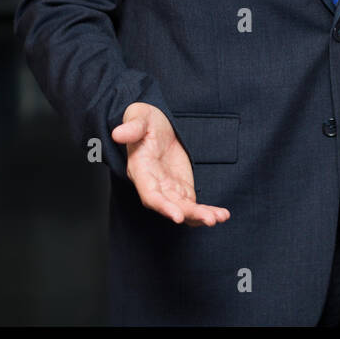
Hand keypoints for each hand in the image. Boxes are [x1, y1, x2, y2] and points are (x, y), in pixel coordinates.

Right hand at [111, 102, 230, 226]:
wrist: (155, 125)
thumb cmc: (144, 122)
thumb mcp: (139, 118)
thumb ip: (132, 128)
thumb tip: (118, 133)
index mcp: (141, 171)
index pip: (150, 194)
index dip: (163, 206)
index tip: (178, 216)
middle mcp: (154, 185)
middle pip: (170, 205)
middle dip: (189, 214)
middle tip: (209, 219)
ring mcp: (168, 189)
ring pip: (183, 208)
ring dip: (201, 215)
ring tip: (219, 217)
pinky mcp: (180, 188)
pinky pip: (192, 204)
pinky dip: (206, 211)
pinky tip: (221, 215)